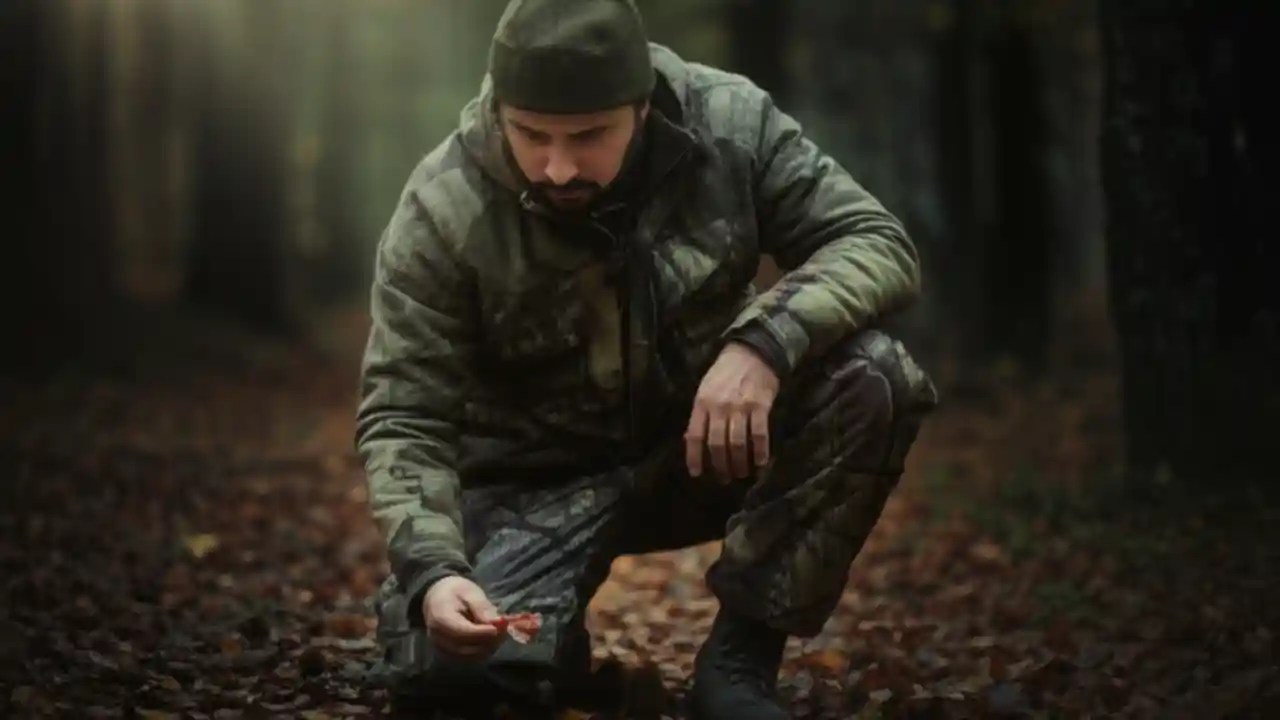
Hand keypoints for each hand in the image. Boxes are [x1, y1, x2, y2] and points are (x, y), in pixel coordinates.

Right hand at [422, 576, 503, 659]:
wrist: (437, 597)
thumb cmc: (455, 592)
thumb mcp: (470, 592)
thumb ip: (482, 608)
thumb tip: (497, 622)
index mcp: (440, 618)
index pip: (462, 632)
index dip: (483, 632)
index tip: (501, 626)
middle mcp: (437, 637)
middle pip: (466, 647)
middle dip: (489, 640)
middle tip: (505, 628)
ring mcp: (441, 648)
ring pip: (470, 656)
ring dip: (488, 647)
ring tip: (500, 632)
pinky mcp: (447, 655)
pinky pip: (468, 659)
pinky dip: (482, 651)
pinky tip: (491, 639)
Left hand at [684, 341, 779, 480]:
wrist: (753, 351)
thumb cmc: (726, 371)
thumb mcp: (705, 388)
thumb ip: (701, 413)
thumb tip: (692, 440)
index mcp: (702, 402)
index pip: (695, 436)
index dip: (695, 458)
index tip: (697, 474)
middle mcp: (719, 407)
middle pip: (717, 445)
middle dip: (720, 466)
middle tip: (724, 478)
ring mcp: (740, 407)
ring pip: (737, 444)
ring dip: (739, 464)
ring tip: (741, 473)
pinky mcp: (760, 407)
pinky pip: (759, 435)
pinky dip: (760, 452)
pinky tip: (760, 462)